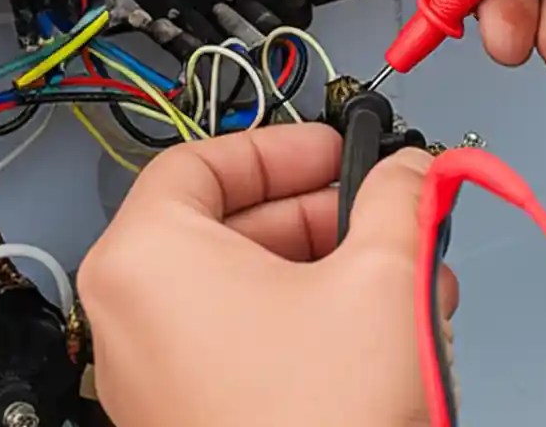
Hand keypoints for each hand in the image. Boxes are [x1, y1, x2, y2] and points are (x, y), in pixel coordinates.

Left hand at [77, 124, 457, 426]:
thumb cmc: (317, 426)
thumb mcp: (382, 277)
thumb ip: (399, 199)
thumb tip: (412, 171)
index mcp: (147, 258)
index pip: (204, 160)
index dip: (283, 147)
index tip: (338, 151)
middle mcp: (133, 314)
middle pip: (231, 223)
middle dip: (329, 217)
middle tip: (388, 216)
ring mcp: (155, 372)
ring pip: (249, 286)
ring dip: (333, 272)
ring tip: (406, 283)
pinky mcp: (189, 415)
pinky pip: (245, 340)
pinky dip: (308, 323)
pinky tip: (380, 334)